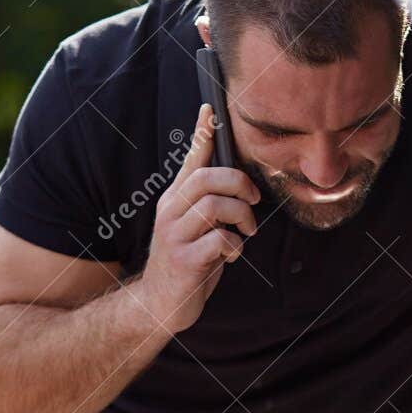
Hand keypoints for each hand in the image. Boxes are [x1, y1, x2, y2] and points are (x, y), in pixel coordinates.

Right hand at [132, 104, 258, 331]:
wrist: (159, 304)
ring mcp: (174, 235)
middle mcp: (170, 211)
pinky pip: (218, 240)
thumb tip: (240, 183)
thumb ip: (210, 204)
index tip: (209, 108)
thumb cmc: (187, 261)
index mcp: (175, 199)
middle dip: (239, 184)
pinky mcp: (183, 260)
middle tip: (252, 202)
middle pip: (207, 177)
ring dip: (241, 218)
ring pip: (214, 206)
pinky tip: (231, 256)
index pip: (190, 159)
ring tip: (244, 234)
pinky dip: (234, 246)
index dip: (201, 133)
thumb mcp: (196, 227)